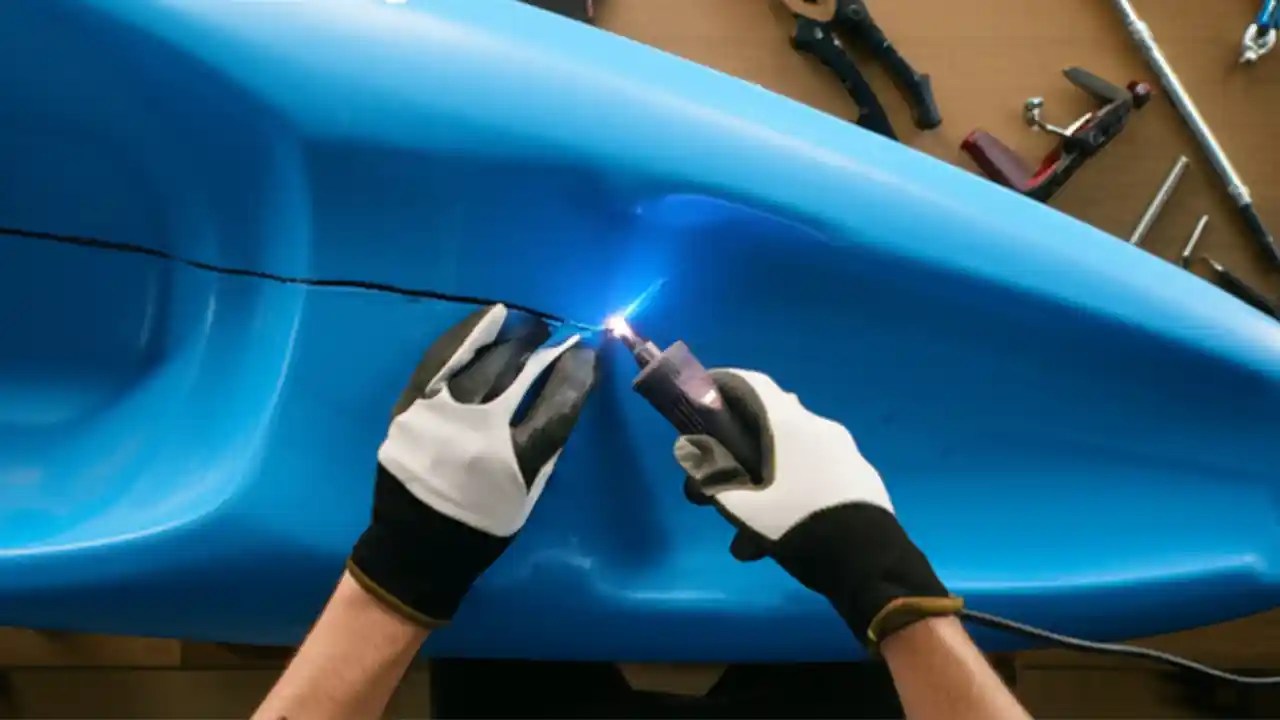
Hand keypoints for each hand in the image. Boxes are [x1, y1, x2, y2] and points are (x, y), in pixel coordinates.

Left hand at [348, 304, 596, 626]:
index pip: (557, 403)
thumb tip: (566, 391)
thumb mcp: (527, 493)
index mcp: (515, 463)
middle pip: (520, 374)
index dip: (577, 373)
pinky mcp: (409, 407)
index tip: (587, 355)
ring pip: (483, 360)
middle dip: (545, 348)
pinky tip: (488, 319)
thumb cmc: (482, 526)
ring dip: (511, 338)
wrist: (415, 549)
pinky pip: (440, 359)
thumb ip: (546, 444)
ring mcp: (438, 417)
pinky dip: (466, 335)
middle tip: (557, 336)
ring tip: (527, 326)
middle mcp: (477, 433)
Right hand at [673, 369, 960, 647]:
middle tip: (721, 481)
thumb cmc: (800, 527)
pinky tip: (779, 537)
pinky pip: (815, 476)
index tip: (703, 398)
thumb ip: (714, 485)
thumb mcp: (745, 511)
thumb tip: (696, 471)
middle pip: (770, 424)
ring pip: (791, 458)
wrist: (871, 565)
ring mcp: (845, 452)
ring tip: (746, 536)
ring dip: (765, 487)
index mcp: (792, 425)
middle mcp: (820, 428)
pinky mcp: (860, 477)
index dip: (725, 384)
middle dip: (740, 452)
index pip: (754, 383)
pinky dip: (792, 495)